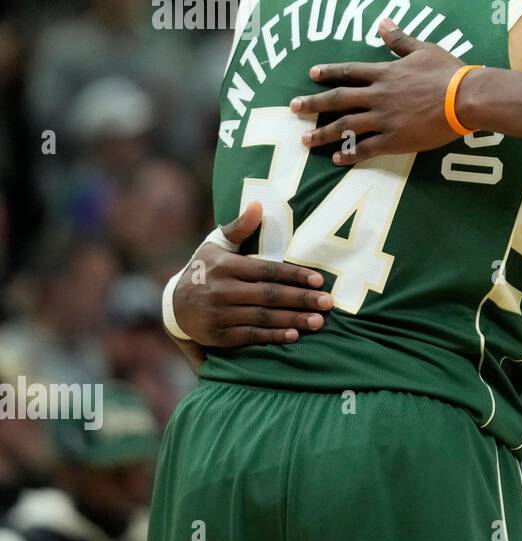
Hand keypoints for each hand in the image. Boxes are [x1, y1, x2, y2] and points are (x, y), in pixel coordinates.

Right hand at [172, 202, 332, 346]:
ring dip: (293, 320)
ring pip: (263, 317)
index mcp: (226, 267)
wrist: (174, 307)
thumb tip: (258, 204)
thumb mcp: (216, 247)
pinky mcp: (219, 335)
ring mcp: (220, 315)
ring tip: (318, 321)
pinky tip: (294, 335)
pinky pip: (251, 336)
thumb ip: (239, 228)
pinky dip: (273, 336)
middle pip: (269, 295)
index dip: (294, 275)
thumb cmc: (205, 270)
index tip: (319, 280)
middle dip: (301, 299)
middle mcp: (222, 291)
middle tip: (328, 303)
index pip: (267, 271)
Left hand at [290, 19, 466, 163]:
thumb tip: (382, 22)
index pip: (349, 72)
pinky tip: (337, 159)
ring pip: (346, 127)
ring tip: (306, 140)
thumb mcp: (424, 49)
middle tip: (294, 107)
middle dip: (313, 103)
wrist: (466, 98)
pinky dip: (350, 154)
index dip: (329, 72)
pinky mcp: (395, 140)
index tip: (311, 75)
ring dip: (323, 133)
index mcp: (385, 73)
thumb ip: (400, 40)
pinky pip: (366, 148)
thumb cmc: (449, 72)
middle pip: (339, 99)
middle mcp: (378, 96)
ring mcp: (384, 119)